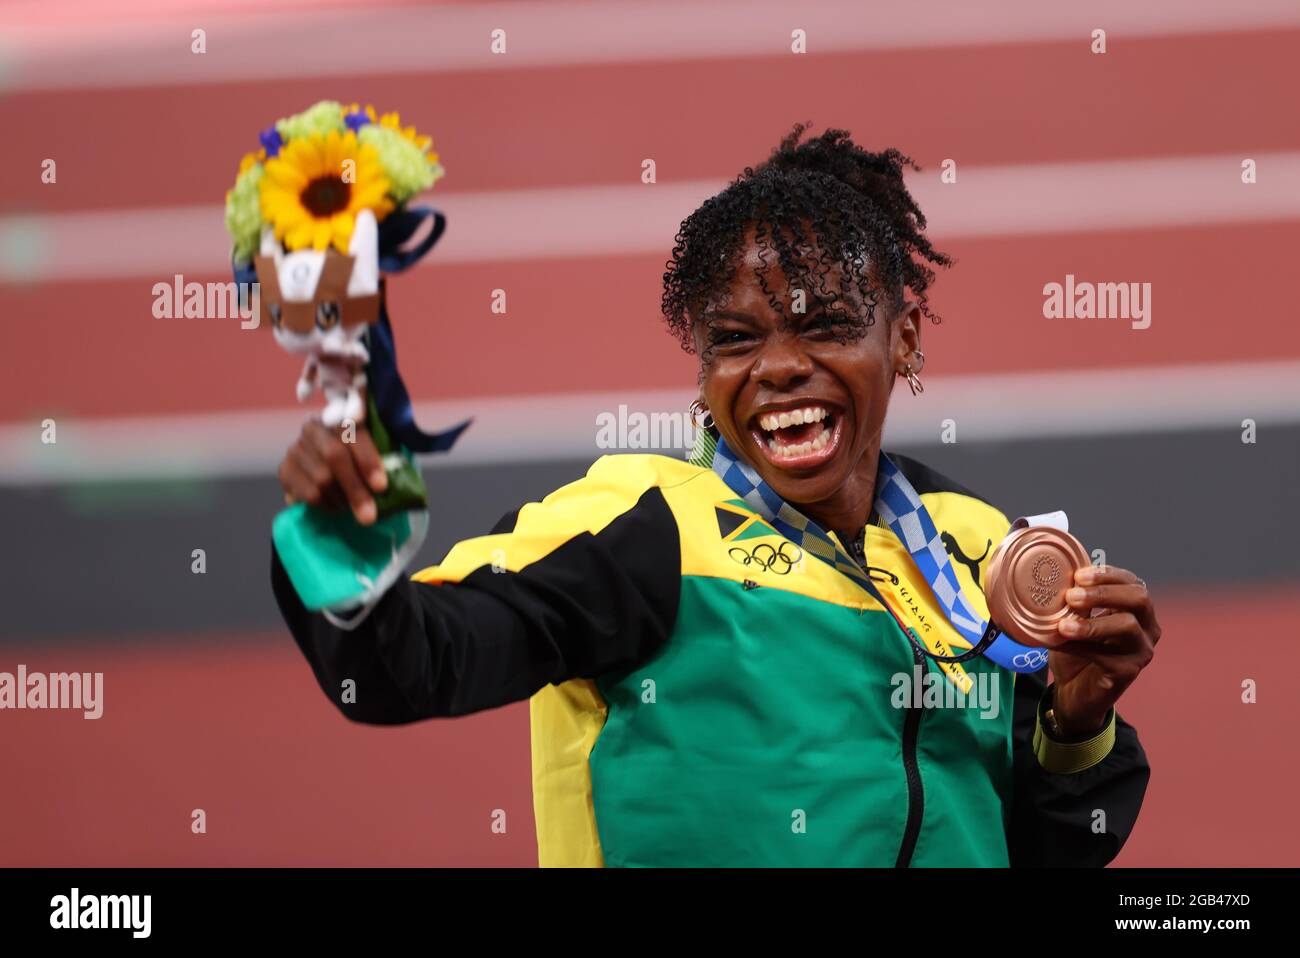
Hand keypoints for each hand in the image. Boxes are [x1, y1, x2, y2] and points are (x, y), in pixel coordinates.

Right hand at [277, 414, 387, 525]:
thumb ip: (384, 458)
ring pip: (321, 478)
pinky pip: (307, 494)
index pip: (352, 432)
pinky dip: (326, 506)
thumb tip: (400, 478)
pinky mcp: (284, 469)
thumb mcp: (372, 454)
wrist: (324, 473)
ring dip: (342, 500)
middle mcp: (314, 429)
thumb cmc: (357, 462)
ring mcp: (296, 448)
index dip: (367, 459)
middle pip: (334, 456)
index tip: (381, 486)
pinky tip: (336, 507)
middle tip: (369, 516)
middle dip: (356, 489)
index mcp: (339, 417)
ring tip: (352, 508)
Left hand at [1048, 565, 1160, 735]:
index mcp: (1136, 609)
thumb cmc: (1077, 648)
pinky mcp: (1128, 672)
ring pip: (1127, 626)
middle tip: (1072, 595)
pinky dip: (1077, 646)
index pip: (1132, 582)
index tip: (1079, 575)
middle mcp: (1147, 628)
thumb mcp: (1076, 618)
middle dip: (1104, 593)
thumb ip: (1075, 600)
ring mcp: (1141, 651)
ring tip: (1063, 624)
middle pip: (1139, 598)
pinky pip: (1105, 655)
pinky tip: (1056, 642)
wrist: (1074, 690)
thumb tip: (1056, 575)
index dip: (1108, 575)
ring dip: (1092, 622)